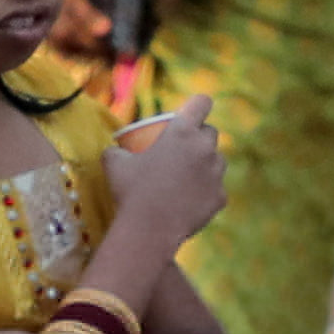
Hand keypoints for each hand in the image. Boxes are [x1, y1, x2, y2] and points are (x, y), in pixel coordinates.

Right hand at [102, 100, 231, 255]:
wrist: (149, 230)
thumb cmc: (131, 191)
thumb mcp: (114, 164)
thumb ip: (115, 150)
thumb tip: (113, 149)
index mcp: (182, 131)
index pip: (202, 103)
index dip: (198, 105)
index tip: (192, 113)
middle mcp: (205, 148)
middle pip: (211, 132)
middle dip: (200, 137)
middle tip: (184, 149)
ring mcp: (216, 173)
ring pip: (218, 160)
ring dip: (207, 164)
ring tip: (188, 176)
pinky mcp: (220, 197)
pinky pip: (216, 189)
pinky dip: (206, 193)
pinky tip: (190, 201)